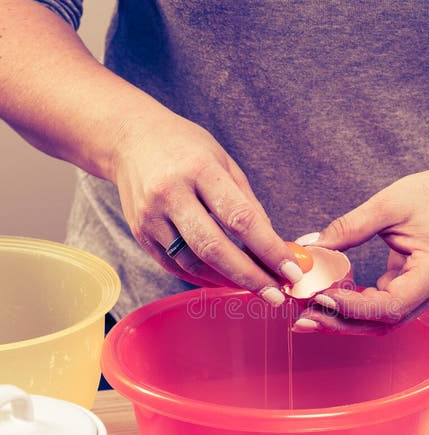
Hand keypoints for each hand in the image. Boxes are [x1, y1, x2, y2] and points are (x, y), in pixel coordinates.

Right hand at [112, 109, 304, 302]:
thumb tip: (274, 246)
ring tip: (256, 287)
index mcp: (199, 169)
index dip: (269, 249)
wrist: (130, 139)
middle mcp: (170, 194)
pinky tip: (226, 280)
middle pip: (214, 248)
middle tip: (277, 295)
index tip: (292, 271)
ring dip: (229, 280)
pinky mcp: (140, 234)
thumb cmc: (185, 148)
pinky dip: (204, 278)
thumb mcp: (224, 162)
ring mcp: (151, 217)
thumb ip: (248, 203)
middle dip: (250, 276)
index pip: (240, 218)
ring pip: (193, 263)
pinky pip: (175, 266)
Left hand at [293, 162, 428, 332]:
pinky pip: (381, 308)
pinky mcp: (413, 291)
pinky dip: (355, 307)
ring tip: (309, 315)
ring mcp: (425, 296)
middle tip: (303, 318)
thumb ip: (351, 227)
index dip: (354, 307)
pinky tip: (328, 299)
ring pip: (381, 321)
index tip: (321, 297)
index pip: (390, 305)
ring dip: (345, 320)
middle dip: (341, 323)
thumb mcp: (388, 204)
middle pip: (383, 322)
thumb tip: (313, 246)